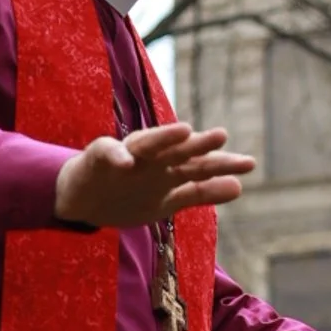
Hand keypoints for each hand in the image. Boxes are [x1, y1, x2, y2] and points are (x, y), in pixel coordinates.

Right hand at [53, 116, 253, 228]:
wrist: (82, 198)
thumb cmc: (128, 194)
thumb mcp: (168, 199)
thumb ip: (201, 192)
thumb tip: (239, 187)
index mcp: (168, 169)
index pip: (198, 167)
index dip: (221, 165)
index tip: (248, 165)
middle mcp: (152, 159)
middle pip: (178, 152)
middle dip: (199, 146)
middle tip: (223, 135)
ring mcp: (125, 156)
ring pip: (148, 145)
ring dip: (164, 138)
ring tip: (184, 131)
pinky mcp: (98, 157)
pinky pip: (108, 153)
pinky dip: (117, 155)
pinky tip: (127, 161)